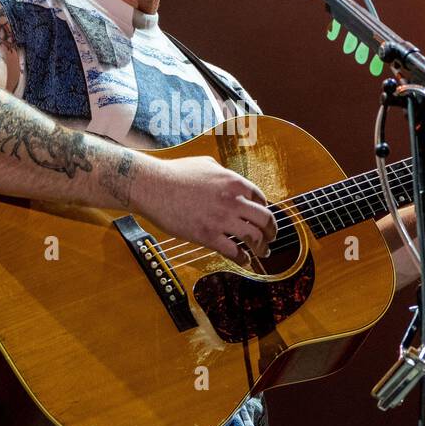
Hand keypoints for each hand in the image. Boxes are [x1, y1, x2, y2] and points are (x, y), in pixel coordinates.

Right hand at [131, 155, 275, 265]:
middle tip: (271, 238)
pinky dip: (243, 259)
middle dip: (272, 231)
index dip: (265, 210)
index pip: (261, 199)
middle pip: (265, 219)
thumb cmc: (175, 173)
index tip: (263, 219)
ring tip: (262, 253)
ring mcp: (221, 219)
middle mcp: (233, 200)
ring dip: (262, 248)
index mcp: (234, 182)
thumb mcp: (205, 163)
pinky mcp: (207, 235)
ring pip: (254, 238)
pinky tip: (244, 261)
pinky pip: (234, 251)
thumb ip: (222, 172)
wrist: (153, 186)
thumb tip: (229, 178)